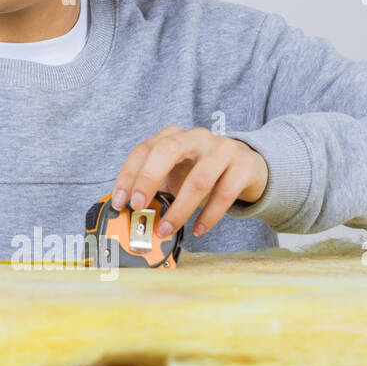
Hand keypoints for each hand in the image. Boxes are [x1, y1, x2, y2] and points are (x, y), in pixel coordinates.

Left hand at [111, 125, 269, 238]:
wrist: (246, 166)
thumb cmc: (201, 171)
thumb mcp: (175, 174)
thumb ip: (154, 188)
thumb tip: (129, 214)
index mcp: (173, 136)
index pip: (144, 149)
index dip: (128, 175)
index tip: (120, 201)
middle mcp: (196, 137)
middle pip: (168, 150)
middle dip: (148, 178)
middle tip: (138, 207)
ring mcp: (222, 149)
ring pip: (199, 179)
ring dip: (180, 209)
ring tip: (166, 229)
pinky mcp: (244, 166)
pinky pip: (225, 194)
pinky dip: (209, 215)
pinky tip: (197, 229)